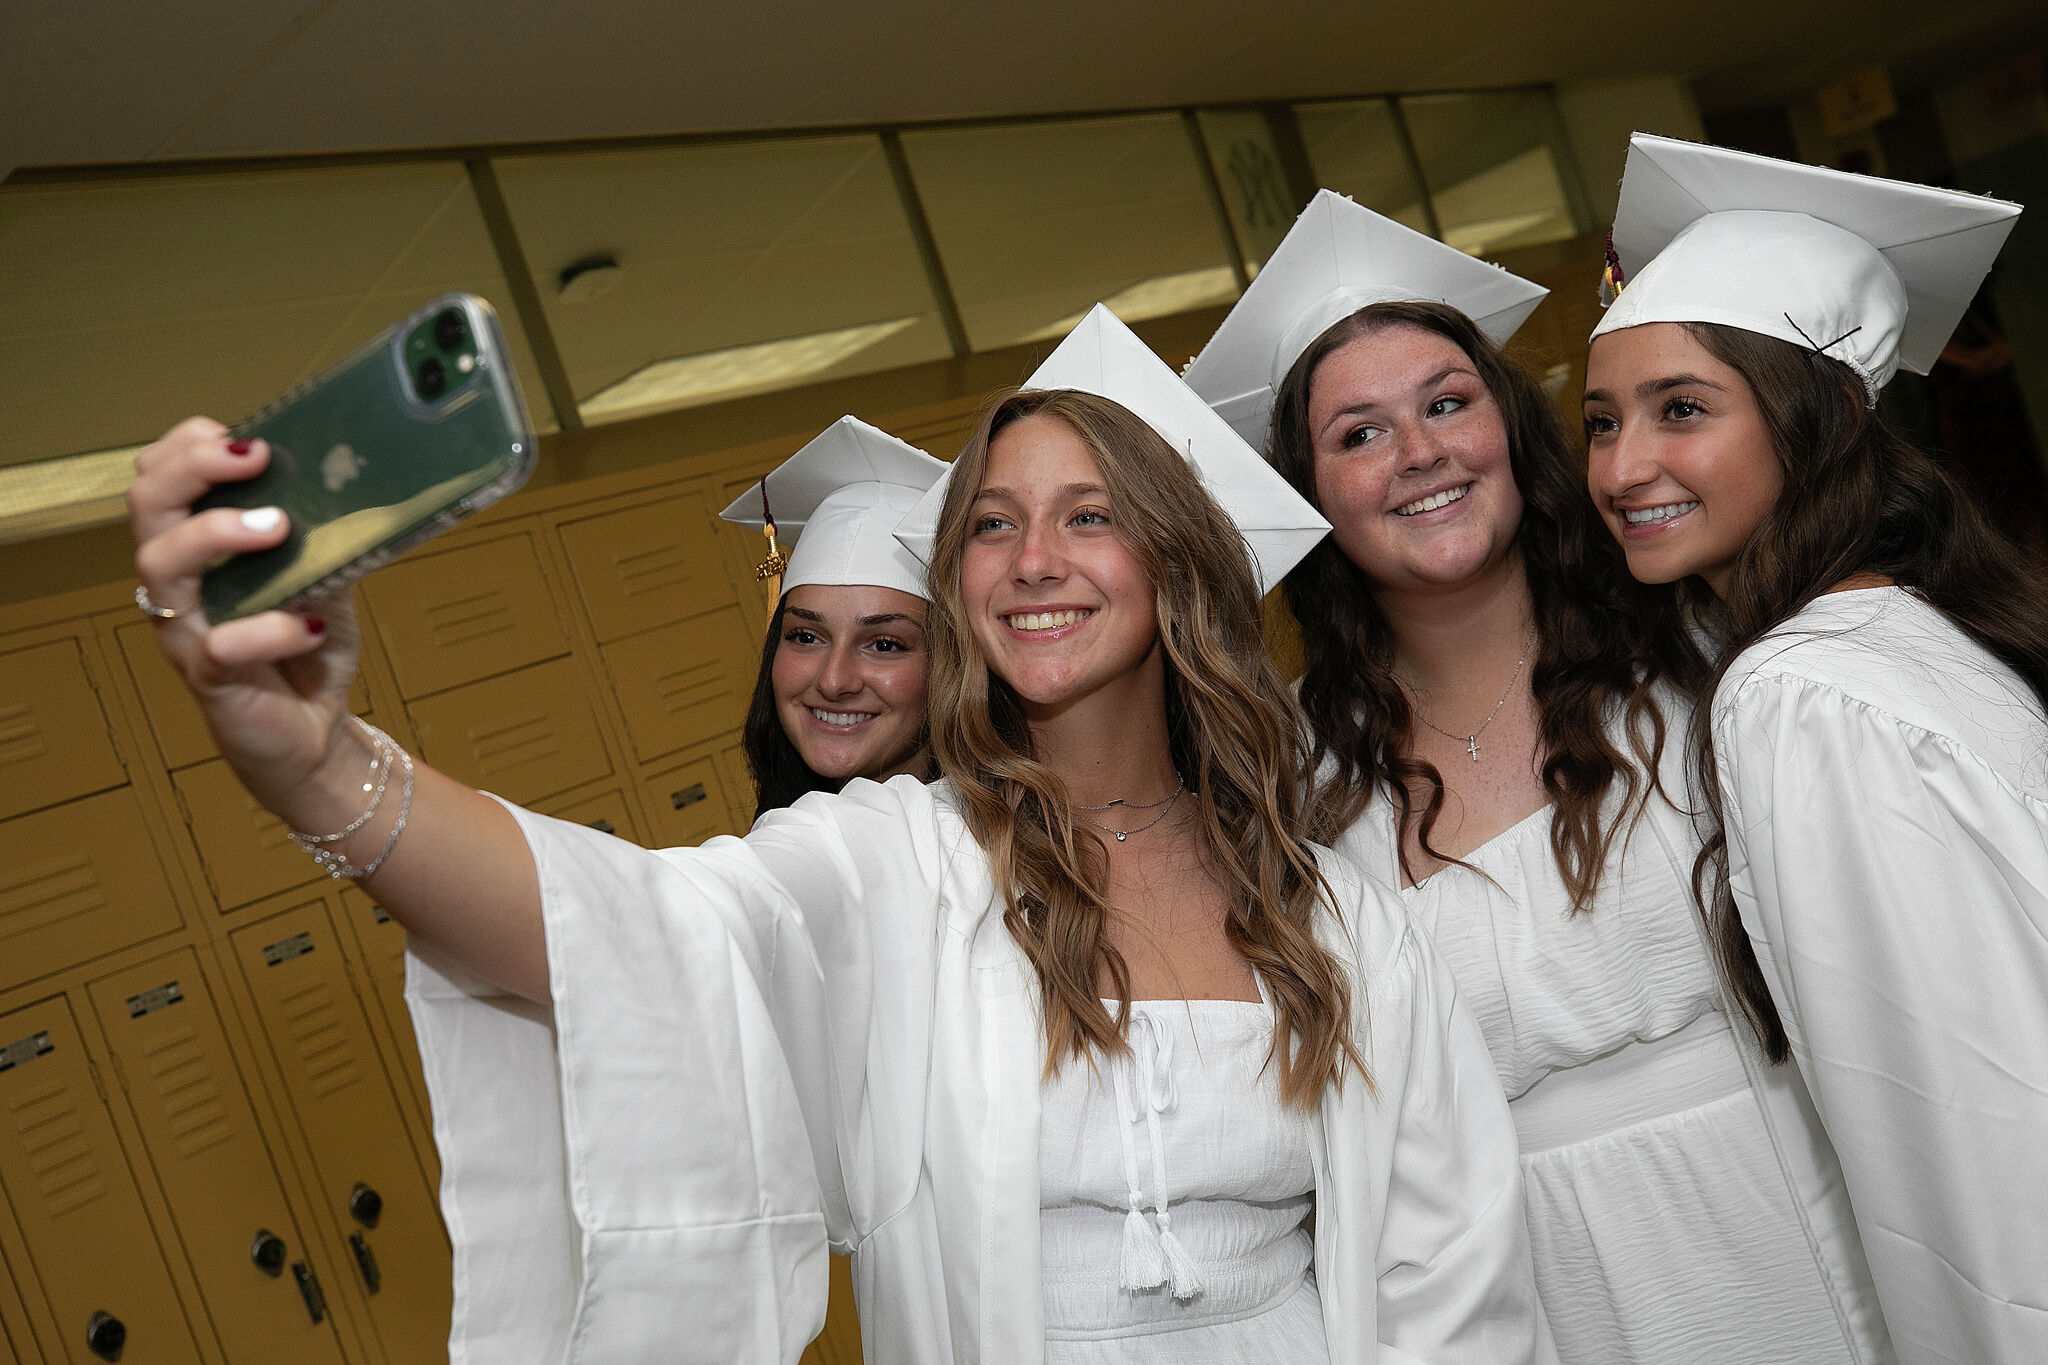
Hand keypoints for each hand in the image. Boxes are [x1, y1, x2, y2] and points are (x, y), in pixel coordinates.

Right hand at [129, 418, 362, 812]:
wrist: (315, 734)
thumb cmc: (305, 647)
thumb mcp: (322, 577)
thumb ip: (323, 535)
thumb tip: (352, 484)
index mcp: (196, 547)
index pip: (161, 476)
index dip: (189, 445)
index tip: (247, 437)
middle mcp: (179, 582)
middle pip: (146, 505)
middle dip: (192, 468)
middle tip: (253, 459)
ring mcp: (186, 629)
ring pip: (160, 564)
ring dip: (217, 533)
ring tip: (278, 529)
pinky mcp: (209, 678)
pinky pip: (219, 645)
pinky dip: (269, 629)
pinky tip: (310, 626)